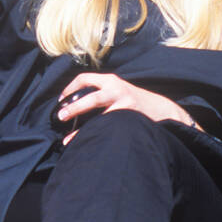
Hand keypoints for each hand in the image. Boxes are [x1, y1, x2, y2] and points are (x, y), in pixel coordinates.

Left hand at [56, 72, 198, 145]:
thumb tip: (76, 104)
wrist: (160, 108)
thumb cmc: (135, 101)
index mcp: (110, 80)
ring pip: (99, 117)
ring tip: (68, 140)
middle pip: (90, 98)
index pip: (84, 78)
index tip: (61, 100)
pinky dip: (97, 136)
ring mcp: (124, 103)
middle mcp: (116, 89)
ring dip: (82, 130)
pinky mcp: (130, 116)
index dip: (69, 88)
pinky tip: (90, 143)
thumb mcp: (118, 89)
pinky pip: (109, 127)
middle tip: (61, 117)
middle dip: (73, 108)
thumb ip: (102, 92)